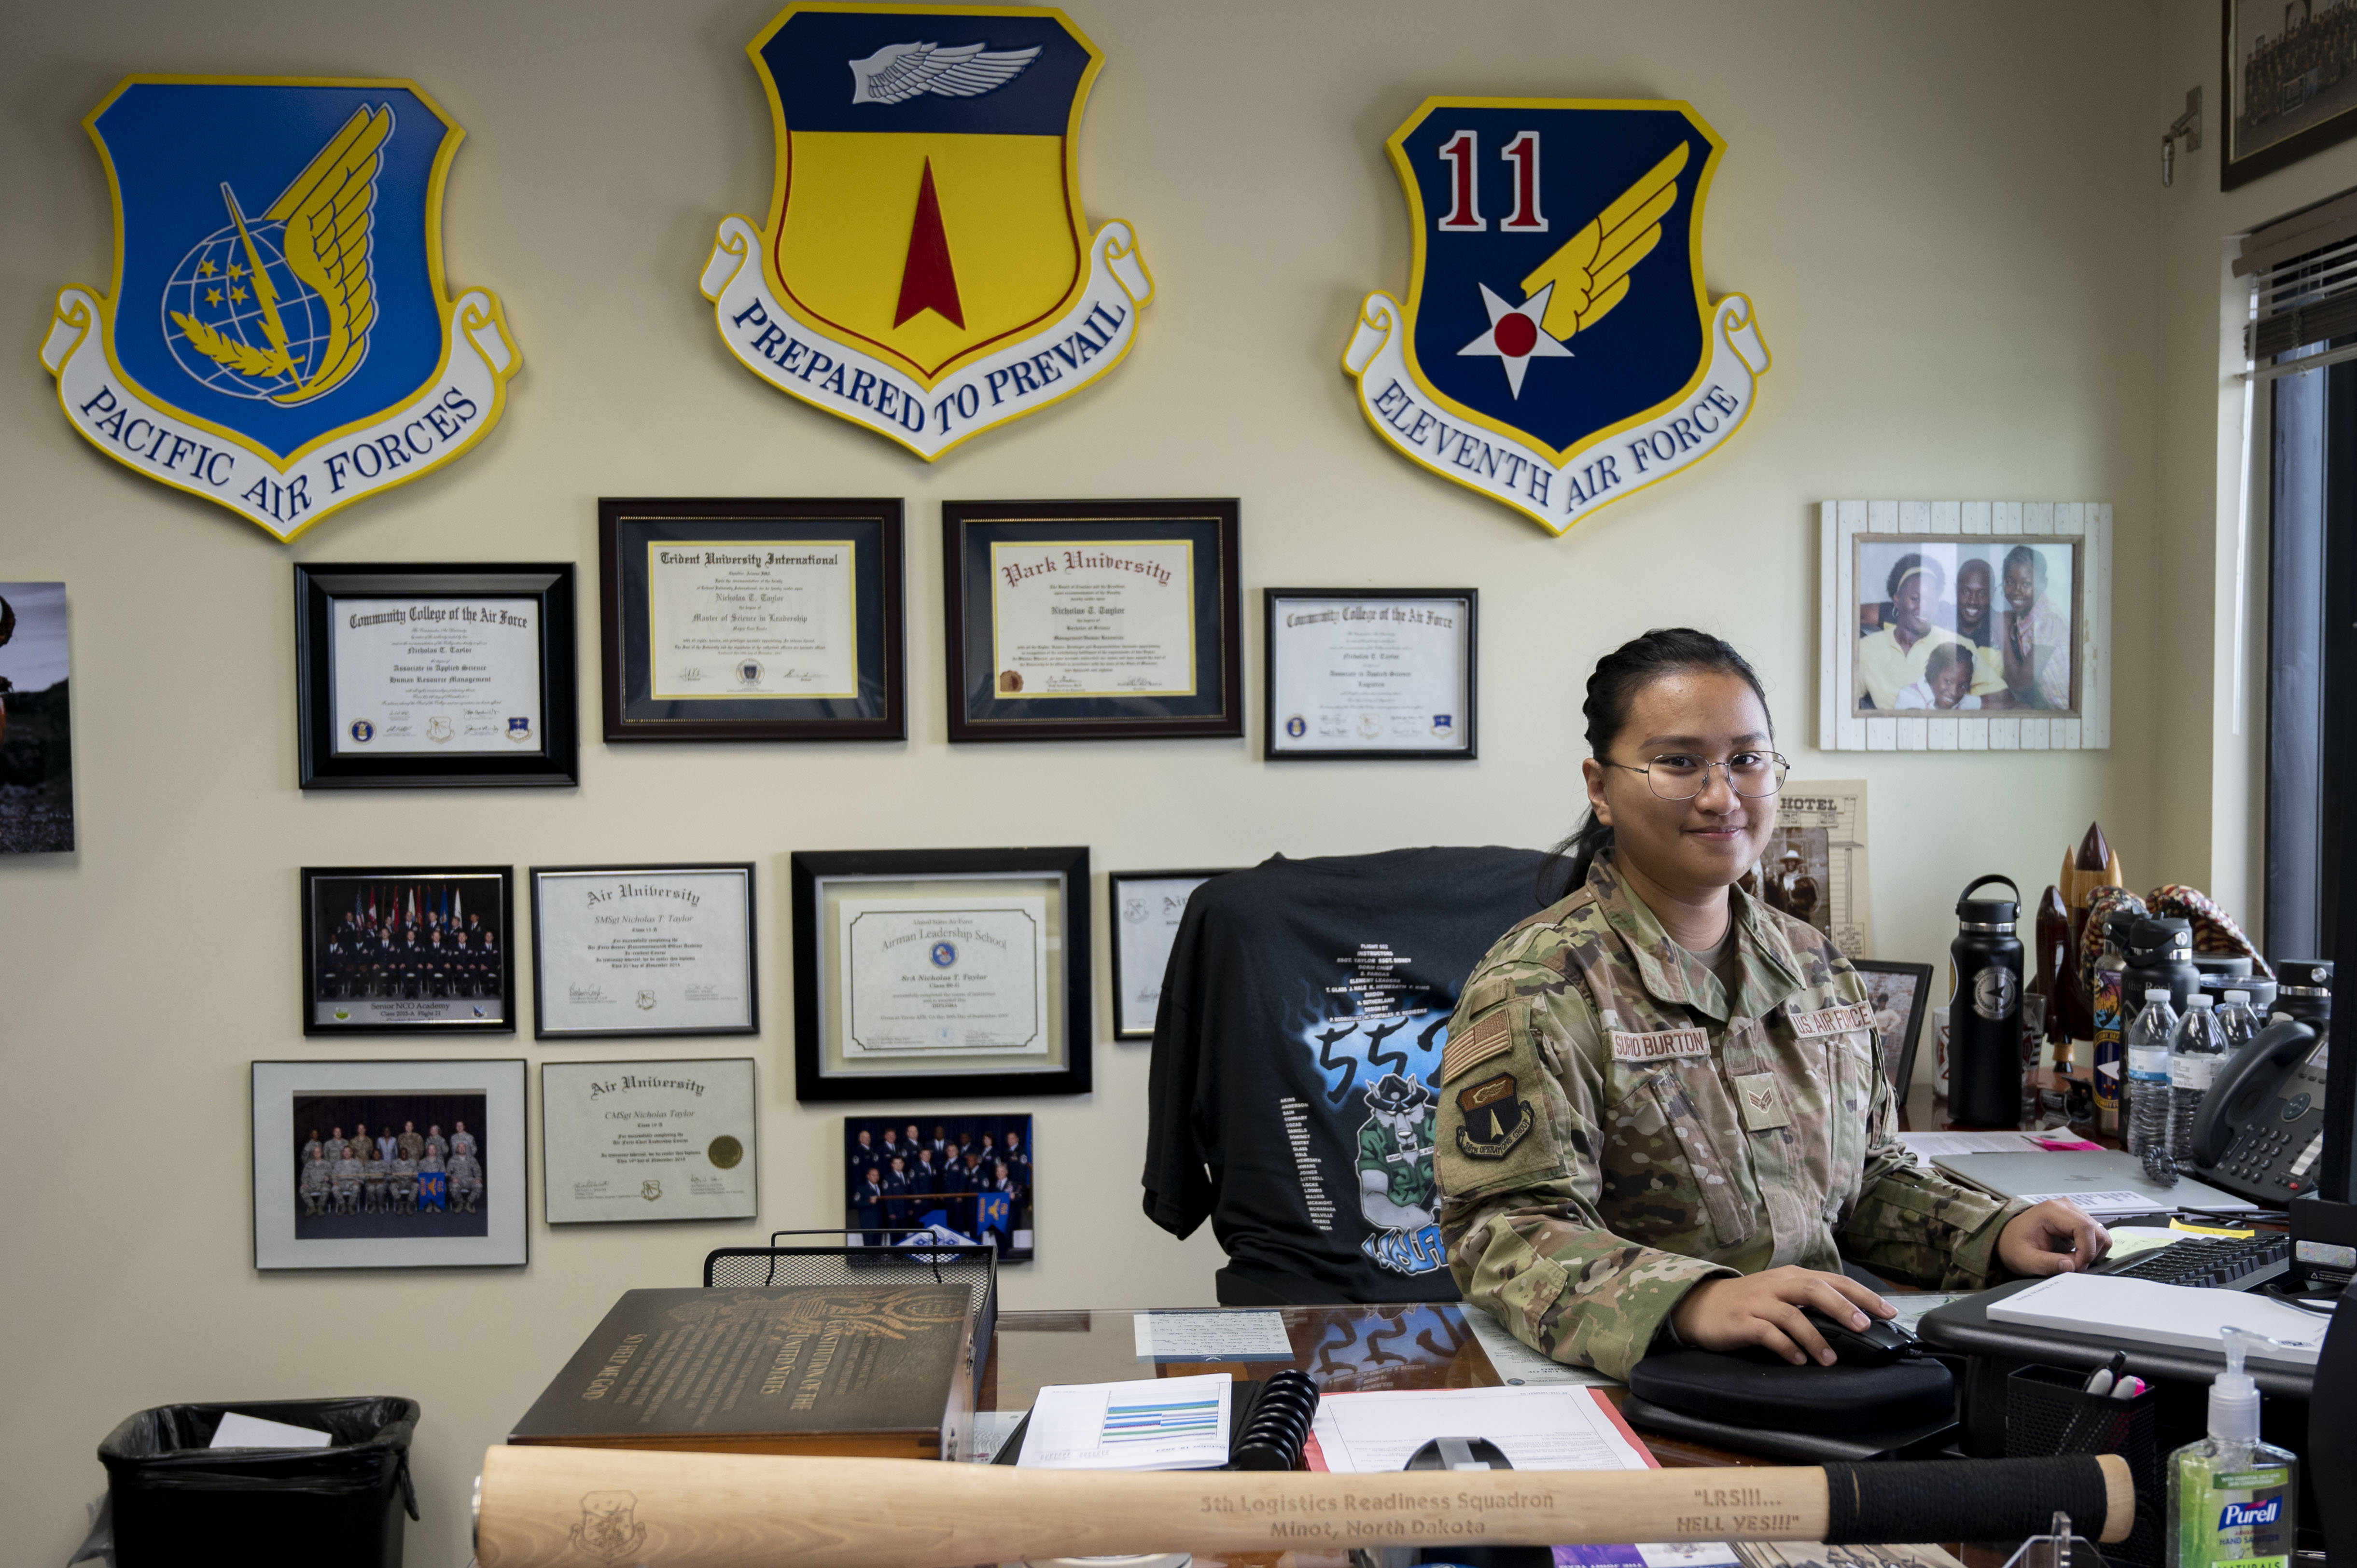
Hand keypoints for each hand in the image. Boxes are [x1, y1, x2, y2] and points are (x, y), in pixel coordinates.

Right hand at [1668, 1265, 1892, 1366]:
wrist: (1700, 1305)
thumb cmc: (1747, 1303)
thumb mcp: (1780, 1294)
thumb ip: (1809, 1301)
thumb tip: (1852, 1320)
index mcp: (1791, 1276)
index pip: (1834, 1280)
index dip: (1863, 1295)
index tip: (1889, 1312)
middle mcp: (1777, 1285)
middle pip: (1815, 1289)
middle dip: (1842, 1307)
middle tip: (1863, 1327)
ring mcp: (1758, 1302)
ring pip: (1792, 1314)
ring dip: (1814, 1337)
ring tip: (1829, 1359)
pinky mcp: (1742, 1321)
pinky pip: (1768, 1333)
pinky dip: (1786, 1347)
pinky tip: (1798, 1360)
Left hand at [1998, 1199, 2109, 1275]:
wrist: (2007, 1238)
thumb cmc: (2013, 1245)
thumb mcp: (2024, 1259)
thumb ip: (2046, 1263)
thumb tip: (2071, 1266)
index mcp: (2051, 1211)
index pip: (2084, 1227)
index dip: (2087, 1250)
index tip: (2077, 1267)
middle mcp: (2065, 1207)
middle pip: (2096, 1230)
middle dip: (2090, 1253)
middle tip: (2074, 1267)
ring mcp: (2073, 1212)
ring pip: (2100, 1233)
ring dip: (2093, 1252)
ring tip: (2074, 1262)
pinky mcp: (2077, 1221)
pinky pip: (2096, 1236)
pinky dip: (2092, 1249)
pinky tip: (2077, 1256)